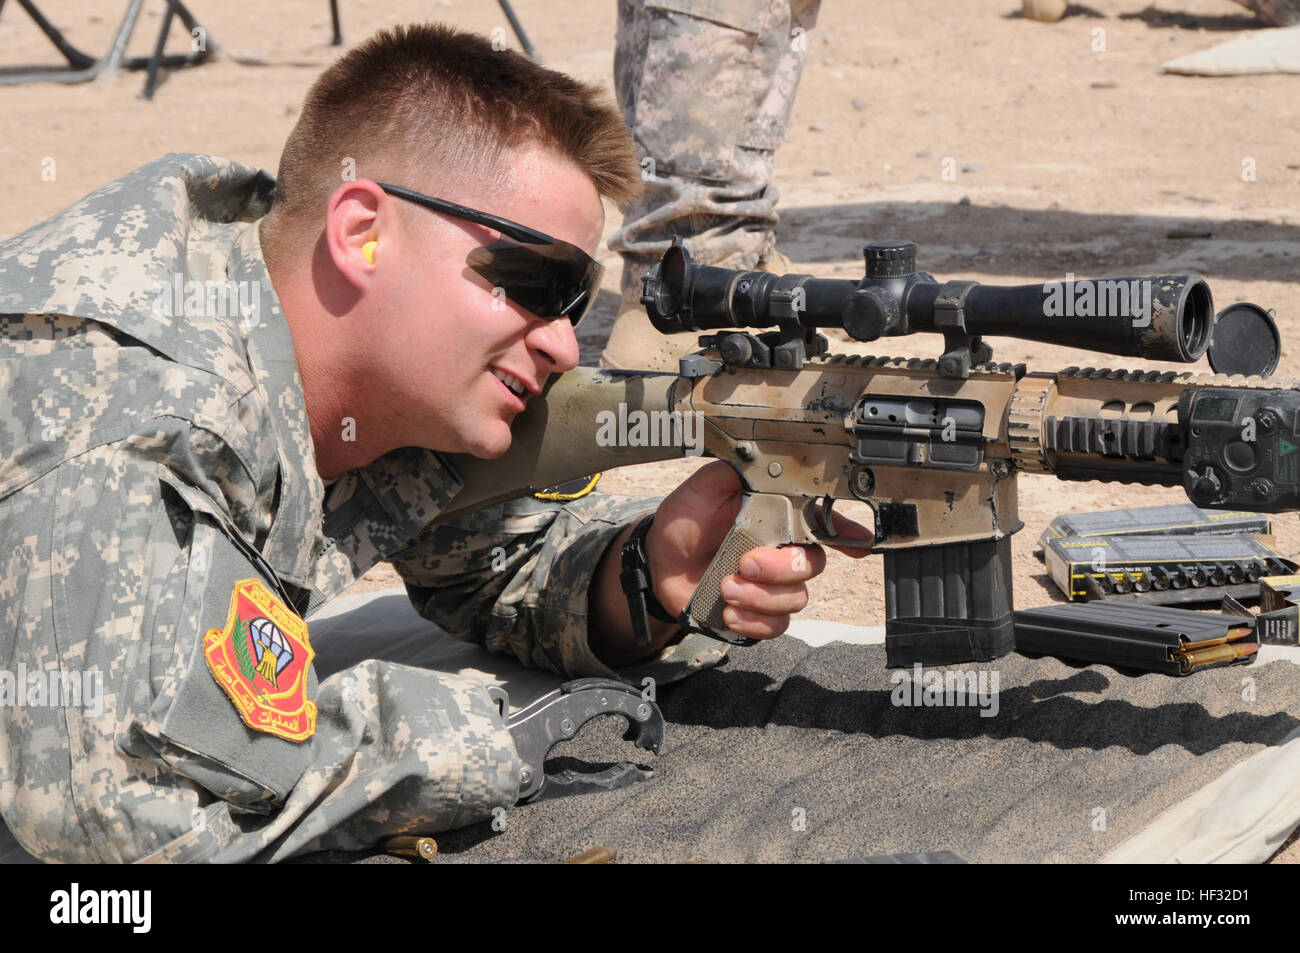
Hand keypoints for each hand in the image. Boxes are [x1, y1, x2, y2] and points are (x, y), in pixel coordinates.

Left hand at [647, 461, 873, 640]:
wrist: (658, 558)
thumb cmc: (687, 520)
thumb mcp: (708, 486)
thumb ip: (739, 472)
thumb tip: (767, 460)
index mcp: (779, 520)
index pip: (825, 524)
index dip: (848, 533)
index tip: (860, 544)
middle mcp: (782, 553)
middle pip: (812, 566)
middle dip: (781, 568)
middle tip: (746, 563)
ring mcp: (771, 587)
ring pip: (795, 599)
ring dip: (762, 596)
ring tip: (727, 587)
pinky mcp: (756, 614)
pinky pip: (774, 627)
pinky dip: (753, 621)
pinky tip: (730, 611)